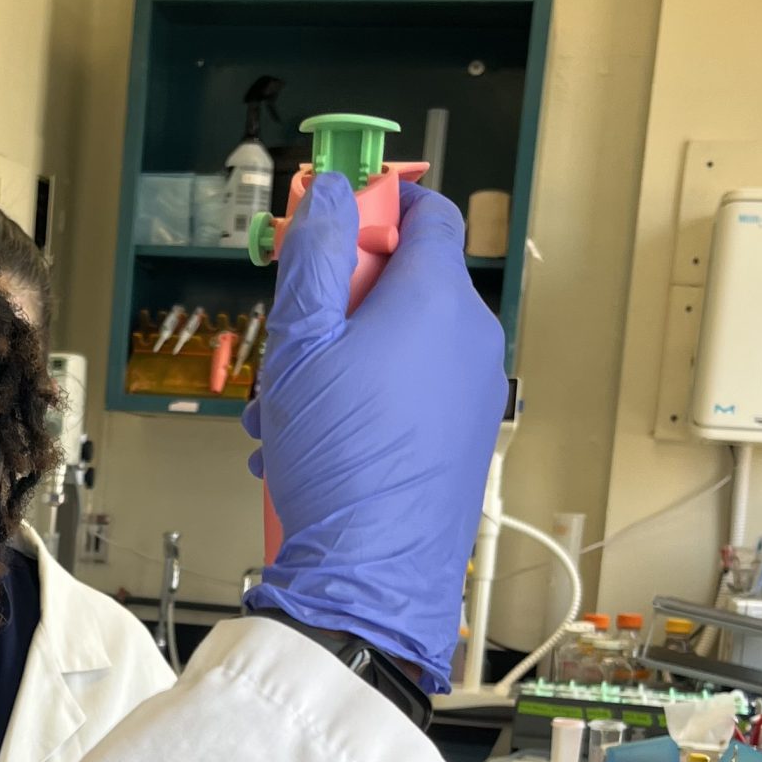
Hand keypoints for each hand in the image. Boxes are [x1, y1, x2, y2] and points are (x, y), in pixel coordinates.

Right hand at [242, 175, 503, 693]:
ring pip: (399, 345)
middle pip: (403, 284)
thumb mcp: (301, 342)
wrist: (372, 569)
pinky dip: (365, 402)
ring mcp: (473, 390)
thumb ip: (316, 255)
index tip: (334, 216)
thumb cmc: (339, 460)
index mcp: (437, 297)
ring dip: (339, 362)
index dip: (378, 203)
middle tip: (290, 338)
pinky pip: (412, 394)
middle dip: (337, 302)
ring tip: (287, 411)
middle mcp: (470, 337)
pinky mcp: (465, 437)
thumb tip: (332, 192)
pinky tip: (315, 445)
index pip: (427, 212)